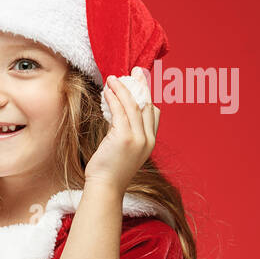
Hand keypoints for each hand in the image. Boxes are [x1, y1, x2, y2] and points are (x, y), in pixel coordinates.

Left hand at [86, 67, 160, 190]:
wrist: (106, 187)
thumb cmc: (110, 171)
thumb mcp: (123, 150)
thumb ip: (125, 133)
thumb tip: (117, 117)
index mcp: (150, 142)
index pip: (154, 114)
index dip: (148, 96)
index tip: (141, 83)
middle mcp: (148, 139)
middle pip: (148, 105)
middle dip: (141, 86)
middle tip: (135, 71)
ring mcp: (138, 138)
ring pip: (134, 106)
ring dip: (124, 89)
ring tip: (114, 78)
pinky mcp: (124, 138)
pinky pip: (120, 112)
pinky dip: (115, 98)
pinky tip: (108, 90)